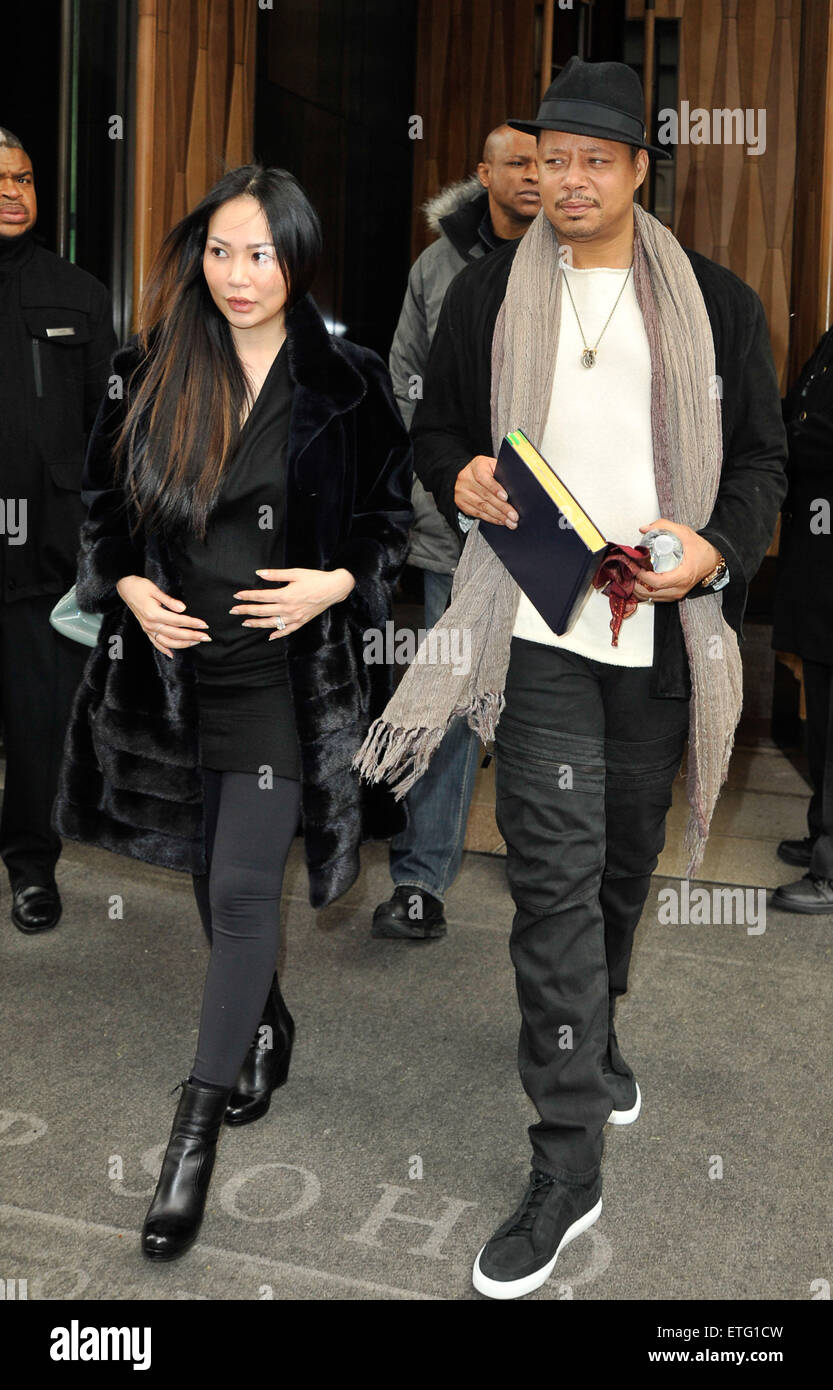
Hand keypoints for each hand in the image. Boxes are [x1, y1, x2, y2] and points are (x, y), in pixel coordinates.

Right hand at [116, 575, 210, 659]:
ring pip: (167, 642)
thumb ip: (169, 600)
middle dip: (192, 636)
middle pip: (175, 634)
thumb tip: (183, 608)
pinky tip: (172, 654)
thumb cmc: (140, 586)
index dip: (192, 623)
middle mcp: (150, 624)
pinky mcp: (145, 630)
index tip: (204, 625)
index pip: (178, 621)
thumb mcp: (155, 589)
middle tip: (206, 637)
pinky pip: (155, 643)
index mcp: (154, 613)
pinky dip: (164, 650)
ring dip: (182, 644)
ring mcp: (147, 629)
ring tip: (195, 642)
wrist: (125, 588)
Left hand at [230, 567, 355, 638]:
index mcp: (286, 595)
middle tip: (233, 610)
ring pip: (272, 623)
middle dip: (246, 611)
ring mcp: (295, 617)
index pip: (261, 596)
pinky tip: (269, 636)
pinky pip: (287, 631)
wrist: (334, 588)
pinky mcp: (302, 622)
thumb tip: (259, 573)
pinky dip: (278, 634)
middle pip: (262, 611)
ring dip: (257, 623)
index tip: (237, 596)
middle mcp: (289, 608)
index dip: (248, 596)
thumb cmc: (315, 578)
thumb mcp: (295, 573)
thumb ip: (276, 574)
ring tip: (245, 623)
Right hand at [454, 455, 518, 528]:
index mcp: (476, 466)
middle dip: (502, 507)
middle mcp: (465, 478)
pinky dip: (491, 518)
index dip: (495, 488)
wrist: (468, 476)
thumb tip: (517, 486)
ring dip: (498, 516)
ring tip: (510, 522)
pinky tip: (500, 521)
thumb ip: (502, 473)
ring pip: (482, 506)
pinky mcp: (461, 503)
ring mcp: (461, 492)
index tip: (506, 497)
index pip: (484, 477)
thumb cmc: (487, 471)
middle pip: (485, 495)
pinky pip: (477, 513)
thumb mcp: (493, 466)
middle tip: (514, 516)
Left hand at [633, 520, 720, 602]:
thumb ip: (664, 526)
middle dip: (637, 583)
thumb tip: (645, 528)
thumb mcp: (684, 533)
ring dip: (639, 589)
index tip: (635, 567)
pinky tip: (640, 582)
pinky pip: (657, 598)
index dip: (643, 576)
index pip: (658, 582)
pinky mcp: (675, 595)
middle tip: (629, 570)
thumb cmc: (701, 549)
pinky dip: (646, 591)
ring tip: (633, 576)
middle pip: (652, 593)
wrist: (713, 560)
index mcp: (684, 575)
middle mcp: (680, 588)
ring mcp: (678, 593)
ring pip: (652, 598)